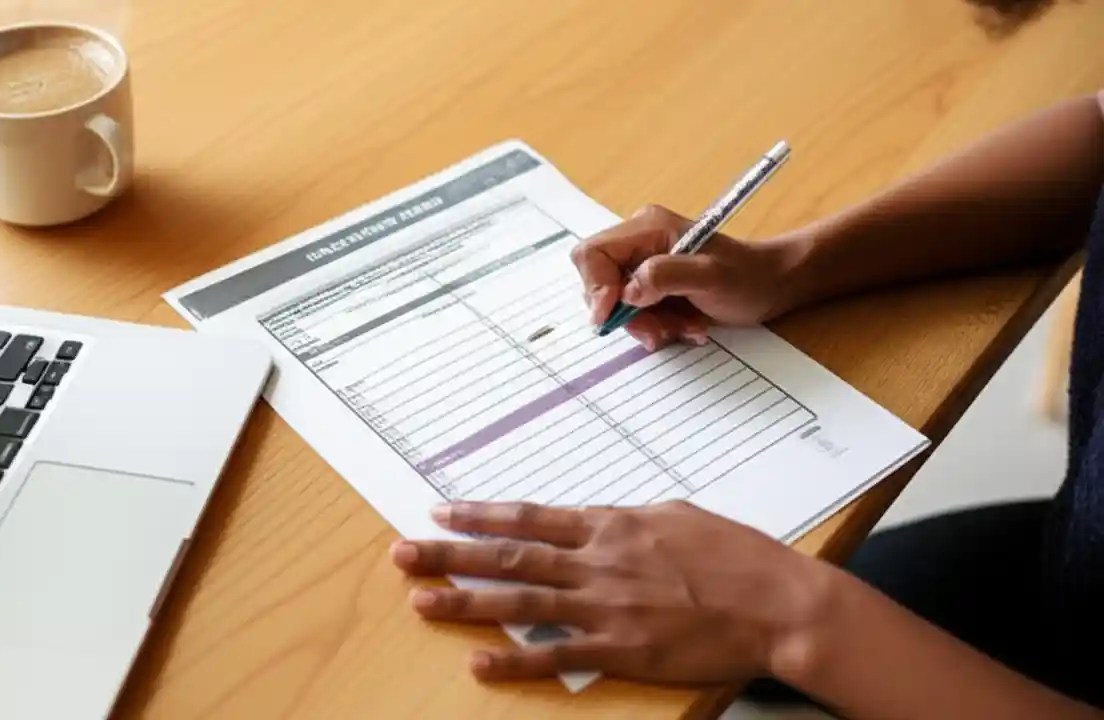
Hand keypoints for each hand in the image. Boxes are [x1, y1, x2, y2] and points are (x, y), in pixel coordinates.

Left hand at [390, 500, 829, 682]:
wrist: (776, 601)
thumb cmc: (735, 555)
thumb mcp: (676, 515)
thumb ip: (628, 520)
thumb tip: (599, 519)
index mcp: (610, 526)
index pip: (529, 519)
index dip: (480, 516)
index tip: (441, 512)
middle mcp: (598, 562)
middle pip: (509, 557)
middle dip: (451, 554)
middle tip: (403, 552)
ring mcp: (606, 607)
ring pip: (521, 604)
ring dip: (466, 602)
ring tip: (421, 600)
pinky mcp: (622, 650)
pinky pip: (558, 656)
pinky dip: (516, 661)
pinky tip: (479, 664)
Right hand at [571, 205, 805, 349]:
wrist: (773, 285)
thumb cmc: (748, 277)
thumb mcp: (711, 277)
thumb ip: (666, 276)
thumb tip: (627, 291)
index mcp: (647, 228)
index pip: (593, 253)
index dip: (594, 286)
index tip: (611, 316)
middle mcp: (639, 243)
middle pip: (601, 282)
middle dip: (627, 313)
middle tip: (658, 331)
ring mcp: (643, 264)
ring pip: (618, 304)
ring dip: (648, 324)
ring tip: (685, 328)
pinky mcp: (652, 286)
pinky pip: (636, 313)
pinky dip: (657, 326)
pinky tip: (685, 326)